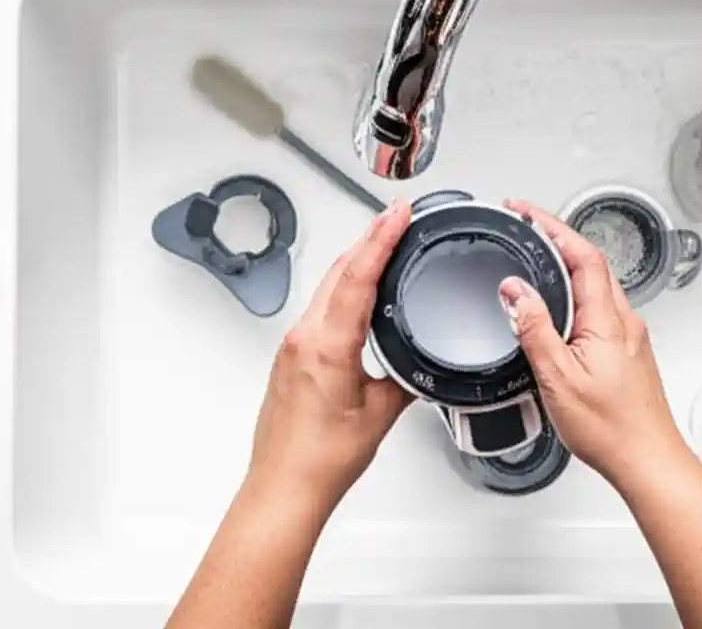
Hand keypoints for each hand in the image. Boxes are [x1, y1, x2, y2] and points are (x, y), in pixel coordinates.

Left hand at [245, 200, 415, 510]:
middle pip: (339, 272)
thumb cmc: (320, 460)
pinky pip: (319, 310)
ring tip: (384, 244)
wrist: (284, 488)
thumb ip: (403, 380)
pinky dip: (343, 289)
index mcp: (327, 346)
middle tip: (397, 218)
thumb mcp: (379, 414)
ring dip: (356, 262)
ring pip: (327, 288)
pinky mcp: (290, 359)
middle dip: (370, 240)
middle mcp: (303, 339)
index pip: (357, 276)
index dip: (381, 239)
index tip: (399, 214)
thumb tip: (417, 366)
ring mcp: (292, 347)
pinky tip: (359, 291)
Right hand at [497, 199, 689, 488]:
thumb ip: (535, 329)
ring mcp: (628, 336)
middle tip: (522, 228)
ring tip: (533, 258)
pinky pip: (598, 308)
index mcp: (608, 320)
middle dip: (555, 239)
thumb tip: (515, 290)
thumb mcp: (558, 377)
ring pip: (596, 286)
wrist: (648, 461)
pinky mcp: (626, 353)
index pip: (582, 254)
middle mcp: (624, 321)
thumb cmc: (611, 428)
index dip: (552, 226)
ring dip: (565, 266)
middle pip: (591, 264)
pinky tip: (557, 307)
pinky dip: (574, 294)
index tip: (524, 212)